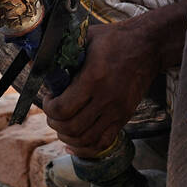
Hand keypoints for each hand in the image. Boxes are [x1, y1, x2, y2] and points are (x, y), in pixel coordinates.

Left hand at [41, 14, 158, 157]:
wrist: (149, 46)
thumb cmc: (116, 38)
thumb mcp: (87, 38)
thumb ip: (64, 49)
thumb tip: (37, 59)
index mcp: (94, 78)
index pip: (63, 109)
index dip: (48, 108)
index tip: (49, 97)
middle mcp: (106, 99)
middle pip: (71, 128)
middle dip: (54, 122)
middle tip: (53, 111)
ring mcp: (117, 111)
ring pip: (85, 140)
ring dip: (67, 136)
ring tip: (63, 123)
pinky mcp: (124, 117)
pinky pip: (102, 144)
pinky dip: (85, 149)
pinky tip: (74, 143)